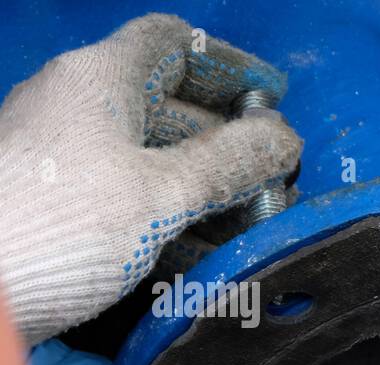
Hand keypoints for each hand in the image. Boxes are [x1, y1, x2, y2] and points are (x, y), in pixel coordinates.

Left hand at [0, 13, 302, 343]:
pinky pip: (123, 197)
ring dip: (204, 191)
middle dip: (228, 147)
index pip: (174, 44)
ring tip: (247, 232)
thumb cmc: (60, 226)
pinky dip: (168, 218)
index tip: (274, 100)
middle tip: (274, 186)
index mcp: (98, 80)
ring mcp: (58, 156)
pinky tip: (197, 258)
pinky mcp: (51, 205)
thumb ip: (229, 164)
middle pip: (169, 108)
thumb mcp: (162, 193)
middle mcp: (73, 105)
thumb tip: (282, 137)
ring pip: (148, 159)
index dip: (231, 67)